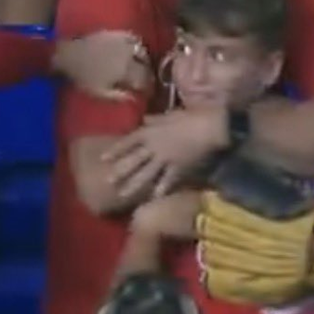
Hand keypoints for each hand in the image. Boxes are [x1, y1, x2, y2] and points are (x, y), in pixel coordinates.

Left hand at [53, 30, 150, 100]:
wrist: (68, 55)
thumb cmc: (83, 77)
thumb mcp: (100, 92)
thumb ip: (119, 96)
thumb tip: (134, 99)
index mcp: (125, 71)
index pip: (144, 80)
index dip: (148, 88)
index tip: (148, 92)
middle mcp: (128, 56)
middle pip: (146, 66)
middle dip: (148, 74)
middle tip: (146, 80)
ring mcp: (123, 43)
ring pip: (142, 51)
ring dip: (145, 60)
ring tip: (142, 66)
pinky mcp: (117, 33)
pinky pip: (134, 38)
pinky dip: (137, 45)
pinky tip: (134, 49)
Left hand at [103, 109, 226, 200]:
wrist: (209, 127)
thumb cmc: (191, 117)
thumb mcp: (170, 115)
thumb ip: (156, 120)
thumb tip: (145, 120)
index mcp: (151, 131)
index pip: (129, 142)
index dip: (116, 150)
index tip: (103, 159)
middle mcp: (154, 147)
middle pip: (133, 160)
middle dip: (120, 171)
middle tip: (107, 182)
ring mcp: (165, 159)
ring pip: (146, 174)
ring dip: (134, 185)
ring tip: (123, 195)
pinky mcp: (178, 169)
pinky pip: (167, 181)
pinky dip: (161, 189)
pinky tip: (153, 198)